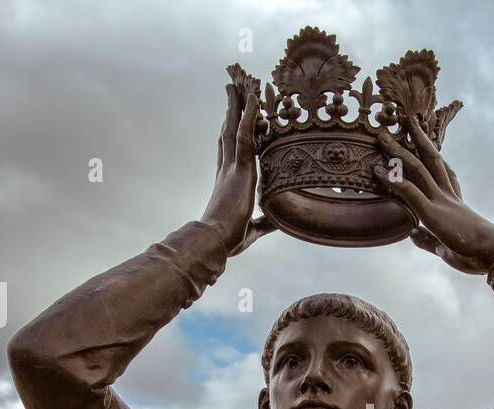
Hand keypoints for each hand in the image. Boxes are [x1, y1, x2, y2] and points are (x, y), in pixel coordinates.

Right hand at [200, 77, 276, 254]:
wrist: (215, 240)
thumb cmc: (228, 239)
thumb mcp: (253, 230)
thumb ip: (265, 222)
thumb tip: (278, 222)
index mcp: (229, 182)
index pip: (229, 151)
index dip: (230, 132)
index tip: (229, 117)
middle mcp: (228, 169)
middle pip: (228, 132)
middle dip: (231, 110)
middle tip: (231, 89)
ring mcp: (233, 167)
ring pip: (235, 127)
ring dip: (237, 104)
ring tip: (238, 82)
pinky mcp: (241, 168)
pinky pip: (246, 135)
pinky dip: (250, 116)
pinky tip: (253, 98)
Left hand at [371, 120, 493, 274]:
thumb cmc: (477, 254)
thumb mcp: (446, 247)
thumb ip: (427, 239)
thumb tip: (413, 233)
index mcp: (454, 203)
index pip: (443, 172)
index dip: (433, 154)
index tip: (425, 139)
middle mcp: (447, 196)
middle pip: (431, 160)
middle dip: (418, 139)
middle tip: (408, 120)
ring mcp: (440, 202)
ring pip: (417, 169)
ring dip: (398, 151)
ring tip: (383, 135)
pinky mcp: (433, 214)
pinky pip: (409, 192)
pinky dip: (393, 181)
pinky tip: (378, 171)